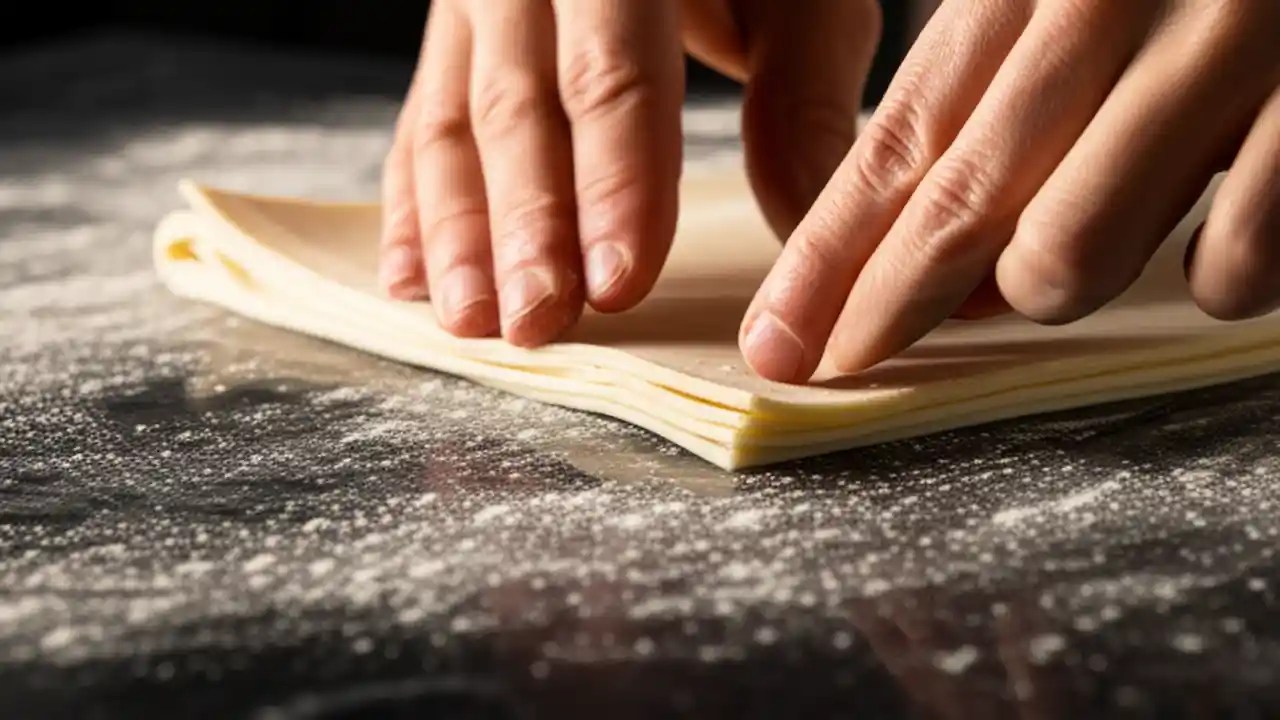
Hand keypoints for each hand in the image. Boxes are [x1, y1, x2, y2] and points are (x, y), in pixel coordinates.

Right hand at [378, 0, 880, 346]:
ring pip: (449, 123)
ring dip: (455, 232)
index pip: (611, 77)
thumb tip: (803, 228)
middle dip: (524, 228)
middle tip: (535, 321)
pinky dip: (413, 206)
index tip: (617, 282)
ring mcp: (473, 2)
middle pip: (516, 108)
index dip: (613, 186)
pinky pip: (418, 124)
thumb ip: (798, 100)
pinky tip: (409, 278)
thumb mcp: (800, 2)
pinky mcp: (450, 41)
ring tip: (469, 319)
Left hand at [740, 0, 1279, 382]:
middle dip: (884, 304)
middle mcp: (1125, 0)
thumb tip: (950, 274)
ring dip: (1048, 284)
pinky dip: (1204, 279)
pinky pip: (1231, 266)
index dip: (827, 256)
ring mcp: (1237, 50)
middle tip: (838, 361)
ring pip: (1072, 255)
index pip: (901, 140)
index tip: (780, 336)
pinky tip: (1203, 243)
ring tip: (1064, 251)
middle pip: (964, 206)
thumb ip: (994, 92)